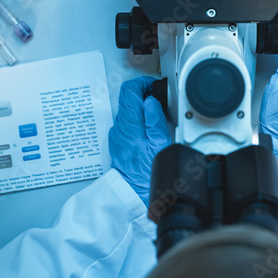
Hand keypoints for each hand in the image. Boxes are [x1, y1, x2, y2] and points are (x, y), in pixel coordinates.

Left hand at [108, 76, 170, 205]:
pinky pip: (128, 122)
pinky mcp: (119, 141)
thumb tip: (151, 102)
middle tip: (159, 100)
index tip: (155, 88)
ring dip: (142, 107)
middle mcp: (120, 127)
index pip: (130, 91)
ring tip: (158, 116)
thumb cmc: (147, 174)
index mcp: (129, 125)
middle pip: (128, 98)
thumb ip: (155, 120)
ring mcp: (118, 134)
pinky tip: (150, 129)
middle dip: (144, 93)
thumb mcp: (159, 146)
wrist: (133, 194)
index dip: (143, 84)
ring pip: (128, 109)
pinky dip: (139, 119)